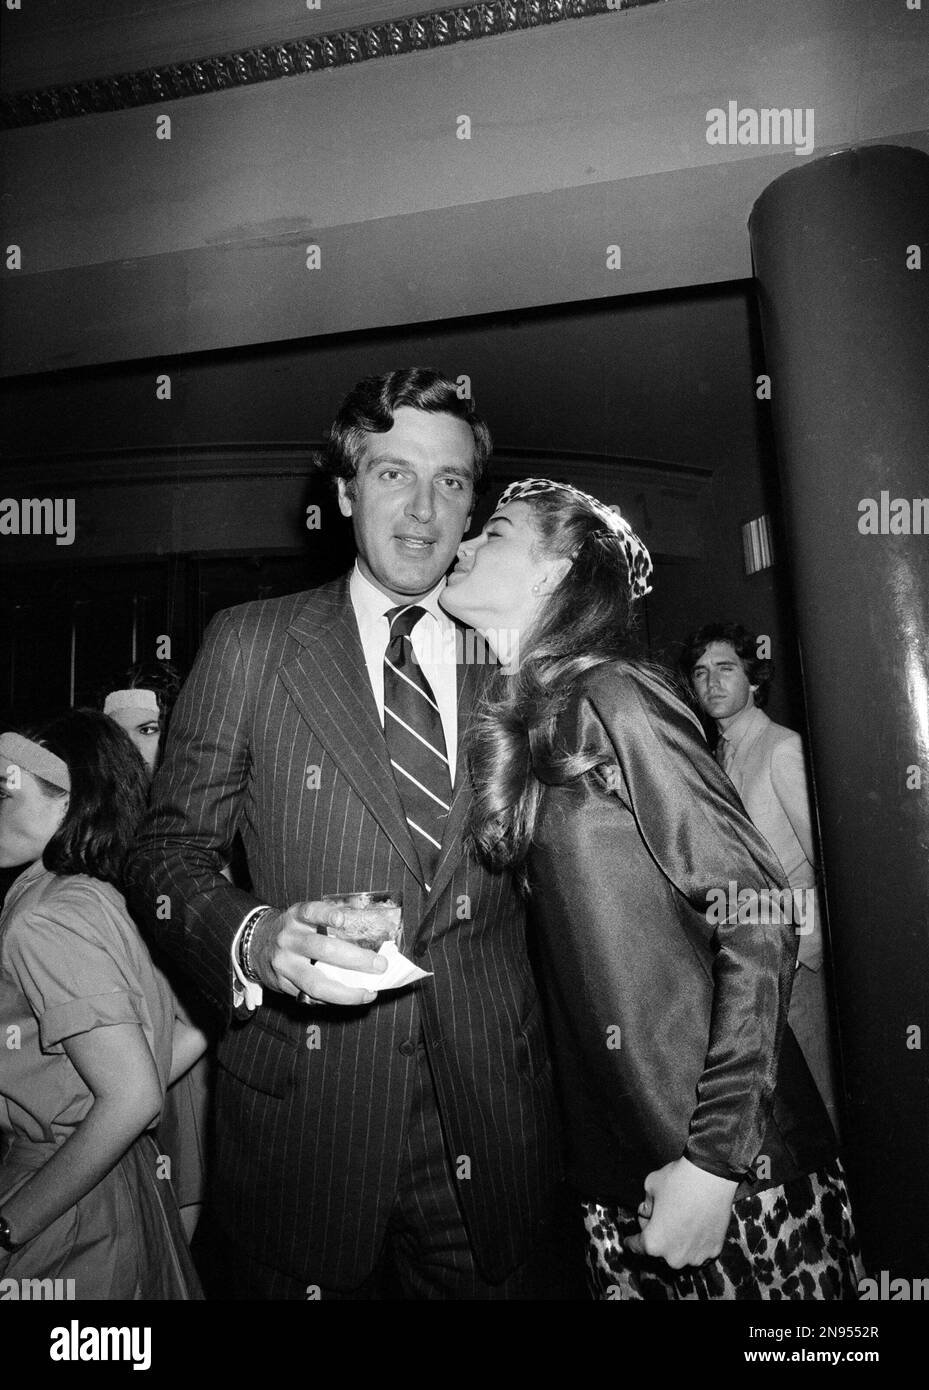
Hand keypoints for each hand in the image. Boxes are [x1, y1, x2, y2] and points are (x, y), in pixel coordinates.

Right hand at [250, 901, 386, 1006]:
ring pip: (315, 981)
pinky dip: (332, 1000)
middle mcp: (288, 939)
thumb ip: (325, 925)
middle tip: (379, 965)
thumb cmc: (292, 930)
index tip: (343, 920)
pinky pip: (310, 996)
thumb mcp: (302, 919)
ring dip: (345, 991)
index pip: (310, 911)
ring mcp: (284, 963)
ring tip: (367, 993)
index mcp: (296, 917)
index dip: (326, 915)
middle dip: (354, 959)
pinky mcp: (281, 984)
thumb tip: (367, 942)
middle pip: (322, 949)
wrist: (254, 944)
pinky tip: (350, 999)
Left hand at [623, 1157, 737, 1268]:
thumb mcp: (650, 1186)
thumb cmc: (676, 1180)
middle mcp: (674, 1258)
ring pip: (680, 1252)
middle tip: (661, 1217)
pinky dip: (696, 1242)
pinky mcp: (714, 1251)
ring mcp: (696, 1257)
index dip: (632, 1240)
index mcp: (653, 1243)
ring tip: (680, 1220)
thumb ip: (645, 1204)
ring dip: (677, 1241)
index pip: (637, 1246)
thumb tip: (647, 1212)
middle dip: (657, 1235)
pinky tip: (696, 1225)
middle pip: (659, 1249)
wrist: (711, 1176)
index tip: (630, 1240)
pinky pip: (699, 1250)